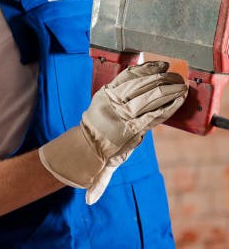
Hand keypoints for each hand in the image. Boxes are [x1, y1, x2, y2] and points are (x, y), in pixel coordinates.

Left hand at [38, 61, 185, 204]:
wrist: (84, 140)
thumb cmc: (105, 155)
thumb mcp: (107, 169)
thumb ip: (101, 183)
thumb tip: (89, 201)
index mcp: (127, 130)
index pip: (154, 115)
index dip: (169, 104)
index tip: (182, 96)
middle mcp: (120, 113)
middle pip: (148, 96)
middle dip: (167, 88)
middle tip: (182, 82)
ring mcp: (113, 100)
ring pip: (138, 83)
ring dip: (157, 76)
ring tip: (172, 71)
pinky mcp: (108, 91)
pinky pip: (126, 76)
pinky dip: (141, 69)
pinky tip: (156, 64)